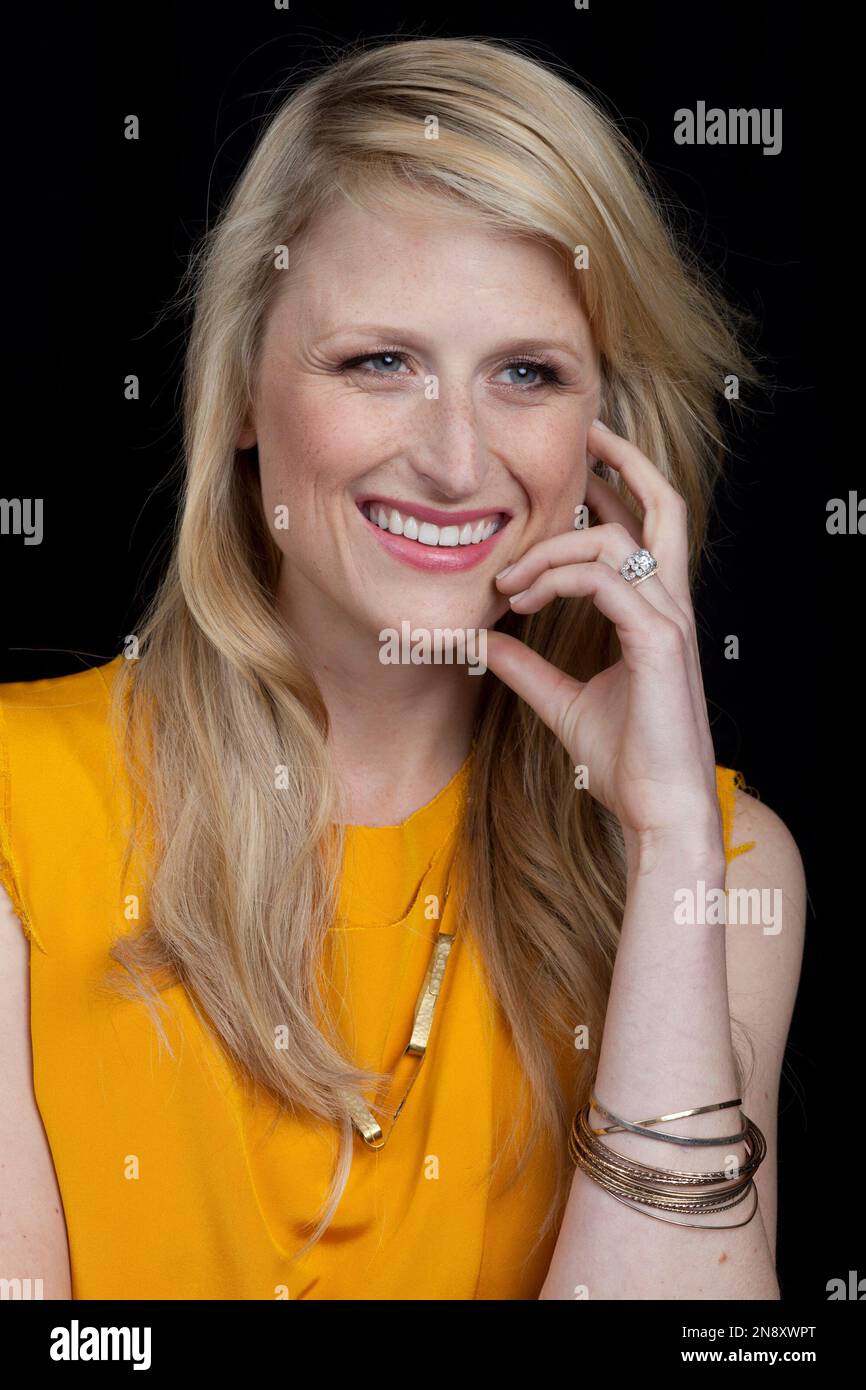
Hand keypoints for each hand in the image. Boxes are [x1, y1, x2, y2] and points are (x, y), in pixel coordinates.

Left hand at [484, 420, 722, 847]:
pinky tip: (523, 599)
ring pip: (613, 540)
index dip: (611, 491)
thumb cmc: (627, 762)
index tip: (563, 480)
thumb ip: (528, 668)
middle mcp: (669, 604)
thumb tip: (485, 640)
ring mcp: (669, 617)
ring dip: (549, 550)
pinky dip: (558, 577)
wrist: (657, 810)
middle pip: (663, 503)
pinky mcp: (659, 638)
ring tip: (507, 581)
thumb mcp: (563, 703)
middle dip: (623, 459)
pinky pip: (604, 578)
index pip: (642, 529)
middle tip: (581, 432)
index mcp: (655, 612)